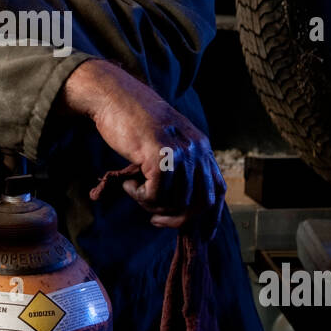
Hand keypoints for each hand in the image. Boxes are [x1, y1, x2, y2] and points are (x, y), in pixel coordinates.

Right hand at [62, 60, 225, 235]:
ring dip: (152, 205)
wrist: (112, 95)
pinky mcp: (159, 155)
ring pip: (176, 202)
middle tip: (155, 220)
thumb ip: (180, 165)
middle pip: (201, 203)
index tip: (200, 235)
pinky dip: (140, 196)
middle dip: (178, 220)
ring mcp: (179, 152)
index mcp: (201, 146)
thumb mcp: (167, 140)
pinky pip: (155, 195)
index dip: (211, 217)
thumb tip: (181, 205)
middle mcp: (195, 149)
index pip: (218, 189)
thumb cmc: (133, 120)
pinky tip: (129, 184)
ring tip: (136, 190)